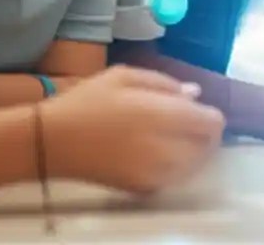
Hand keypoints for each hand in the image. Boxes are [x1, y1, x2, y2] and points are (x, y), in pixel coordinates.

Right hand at [41, 66, 225, 193]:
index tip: (194, 109)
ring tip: (165, 137)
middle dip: (202, 133)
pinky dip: (173, 166)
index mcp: (164, 115)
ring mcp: (156, 173)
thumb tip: (195, 94)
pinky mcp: (143, 189)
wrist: (51, 142)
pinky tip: (152, 152)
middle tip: (181, 123)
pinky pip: (174, 177)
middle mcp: (166, 148)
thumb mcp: (126, 76)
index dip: (209, 114)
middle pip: (208, 145)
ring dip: (190, 151)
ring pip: (194, 164)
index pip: (212, 122)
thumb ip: (166, 84)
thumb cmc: (88, 101)